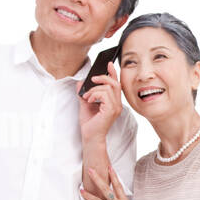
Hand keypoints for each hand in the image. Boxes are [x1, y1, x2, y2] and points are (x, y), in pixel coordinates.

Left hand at [78, 59, 121, 178]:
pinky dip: (94, 94)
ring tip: (87, 97)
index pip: (116, 84)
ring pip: (107, 88)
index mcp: (113, 102)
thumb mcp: (85, 104)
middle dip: (103, 77)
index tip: (108, 63)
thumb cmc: (90, 123)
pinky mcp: (111, 110)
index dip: (113, 73)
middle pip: (114, 83)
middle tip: (92, 79)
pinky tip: (89, 100)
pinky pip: (104, 94)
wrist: (90, 136)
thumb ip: (85, 92)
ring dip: (94, 90)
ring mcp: (115, 108)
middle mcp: (117, 104)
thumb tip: (81, 82)